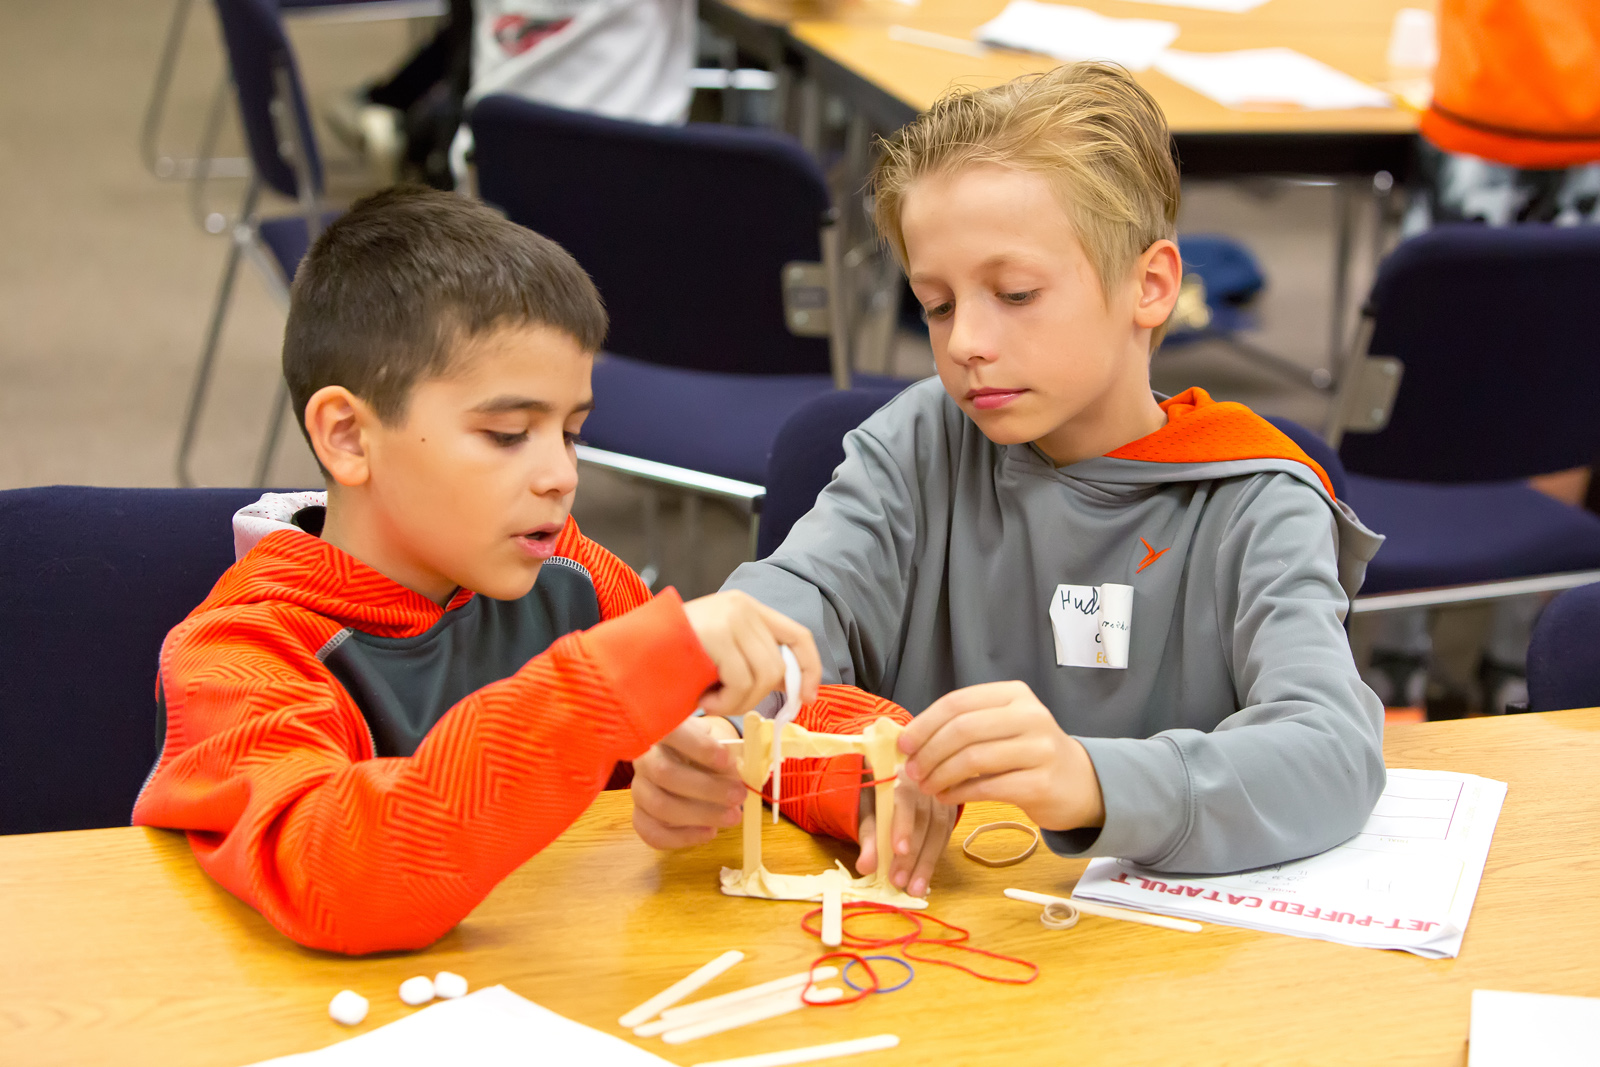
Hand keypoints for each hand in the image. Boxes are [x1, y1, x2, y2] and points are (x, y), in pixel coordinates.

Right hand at [632, 716, 746, 848]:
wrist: (690, 758)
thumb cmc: (706, 748)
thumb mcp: (718, 739)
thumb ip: (729, 750)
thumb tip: (744, 768)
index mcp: (662, 731)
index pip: (672, 733)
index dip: (699, 747)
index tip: (728, 759)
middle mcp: (644, 758)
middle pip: (665, 773)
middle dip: (706, 788)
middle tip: (739, 795)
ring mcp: (639, 787)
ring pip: (660, 806)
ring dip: (700, 815)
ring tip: (732, 817)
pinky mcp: (640, 814)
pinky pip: (652, 832)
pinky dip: (684, 837)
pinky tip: (709, 832)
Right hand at [681, 591, 821, 717]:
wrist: (627, 655)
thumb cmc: (670, 663)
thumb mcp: (720, 659)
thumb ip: (753, 663)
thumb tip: (792, 687)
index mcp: (747, 608)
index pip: (798, 636)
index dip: (810, 669)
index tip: (808, 699)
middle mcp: (742, 607)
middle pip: (778, 665)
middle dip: (756, 697)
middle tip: (723, 703)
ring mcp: (730, 617)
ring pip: (764, 676)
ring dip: (737, 702)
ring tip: (709, 700)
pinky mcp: (717, 633)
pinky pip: (742, 682)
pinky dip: (725, 702)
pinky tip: (702, 698)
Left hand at [856, 778, 959, 897]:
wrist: (891, 782)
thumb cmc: (876, 797)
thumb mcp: (867, 813)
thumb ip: (867, 838)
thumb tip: (866, 867)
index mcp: (899, 778)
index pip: (904, 801)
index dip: (903, 826)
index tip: (899, 851)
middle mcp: (924, 785)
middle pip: (923, 820)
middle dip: (912, 854)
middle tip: (899, 881)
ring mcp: (940, 797)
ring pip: (938, 831)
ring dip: (925, 863)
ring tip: (914, 889)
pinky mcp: (948, 812)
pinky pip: (944, 837)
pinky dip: (933, 859)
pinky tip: (924, 877)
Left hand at [897, 681, 1104, 832]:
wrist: (1080, 783)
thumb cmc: (1029, 752)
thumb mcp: (1004, 725)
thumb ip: (966, 725)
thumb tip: (912, 740)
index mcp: (1015, 694)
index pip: (958, 702)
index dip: (925, 724)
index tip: (904, 744)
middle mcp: (1030, 716)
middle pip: (963, 730)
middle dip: (929, 752)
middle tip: (912, 771)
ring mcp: (1039, 749)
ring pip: (972, 759)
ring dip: (940, 775)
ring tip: (926, 787)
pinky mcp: (1041, 784)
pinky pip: (987, 788)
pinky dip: (959, 793)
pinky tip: (946, 798)